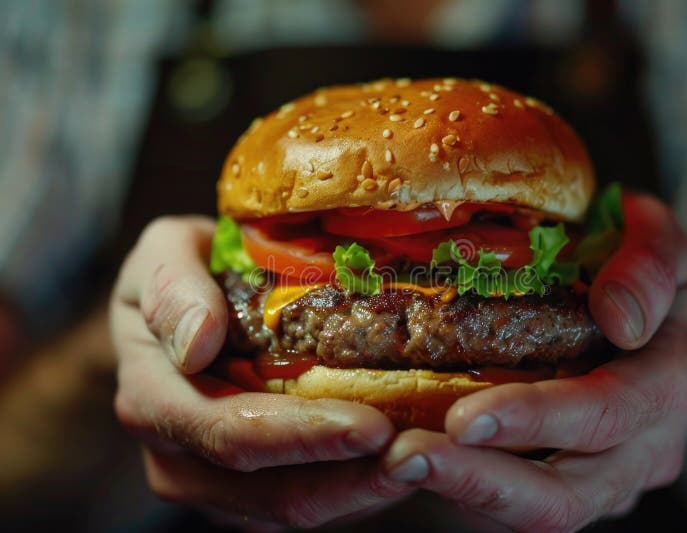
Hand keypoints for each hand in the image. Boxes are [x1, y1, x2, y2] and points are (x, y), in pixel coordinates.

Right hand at [111, 216, 409, 527]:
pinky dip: (356, 490)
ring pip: (293, 511)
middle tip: (420, 452)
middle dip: (350, 477)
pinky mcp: (244, 490)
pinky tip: (400, 460)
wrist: (180, 308)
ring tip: (424, 459)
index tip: (374, 425)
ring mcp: (211, 481)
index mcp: (152, 396)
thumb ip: (172, 288)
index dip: (302, 436)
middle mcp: (176, 456)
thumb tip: (197, 342)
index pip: (228, 432)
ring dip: (363, 492)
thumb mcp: (163, 253)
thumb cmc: (181, 273)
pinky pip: (305, 504)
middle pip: (270, 492)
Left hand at [381, 195, 686, 531]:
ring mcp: (611, 476)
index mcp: (669, 382)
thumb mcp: (658, 236)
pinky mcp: (573, 483)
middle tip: (405, 455)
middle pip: (567, 494)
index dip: (536, 420)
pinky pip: (516, 506)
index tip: (462, 419)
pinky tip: (416, 459)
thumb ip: (649, 265)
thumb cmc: (638, 262)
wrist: (652, 306)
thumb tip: (619, 318)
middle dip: (481, 478)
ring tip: (399, 460)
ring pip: (538, 514)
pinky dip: (466, 489)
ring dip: (464, 491)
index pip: (606, 414)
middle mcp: (647, 446)